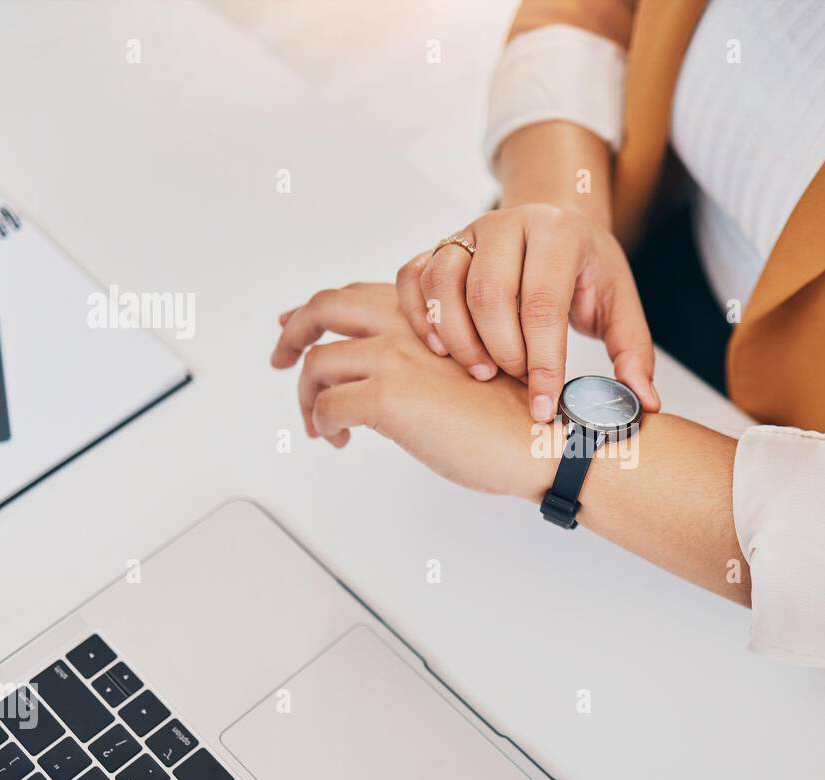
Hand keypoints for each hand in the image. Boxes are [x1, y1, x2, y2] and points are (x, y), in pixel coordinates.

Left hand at [272, 282, 555, 498]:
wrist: (545, 437)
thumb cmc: (519, 416)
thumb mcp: (470, 370)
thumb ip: (429, 362)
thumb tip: (392, 389)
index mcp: (428, 315)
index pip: (360, 296)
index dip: (322, 309)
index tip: (299, 325)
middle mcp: (406, 326)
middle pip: (324, 308)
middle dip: (292, 331)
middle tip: (279, 358)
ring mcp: (394, 358)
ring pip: (317, 362)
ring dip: (307, 396)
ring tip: (320, 425)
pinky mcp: (386, 397)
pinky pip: (328, 405)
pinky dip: (324, 424)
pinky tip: (342, 439)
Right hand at [393, 204, 660, 422]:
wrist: (556, 227)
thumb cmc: (586, 272)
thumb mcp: (619, 306)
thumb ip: (632, 355)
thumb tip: (644, 406)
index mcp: (559, 235)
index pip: (543, 303)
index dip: (542, 362)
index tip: (543, 407)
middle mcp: (508, 224)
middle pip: (489, 293)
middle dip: (502, 351)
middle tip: (516, 383)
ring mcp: (467, 232)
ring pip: (445, 282)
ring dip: (458, 339)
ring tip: (480, 373)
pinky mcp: (438, 246)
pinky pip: (413, 278)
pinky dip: (420, 317)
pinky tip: (441, 350)